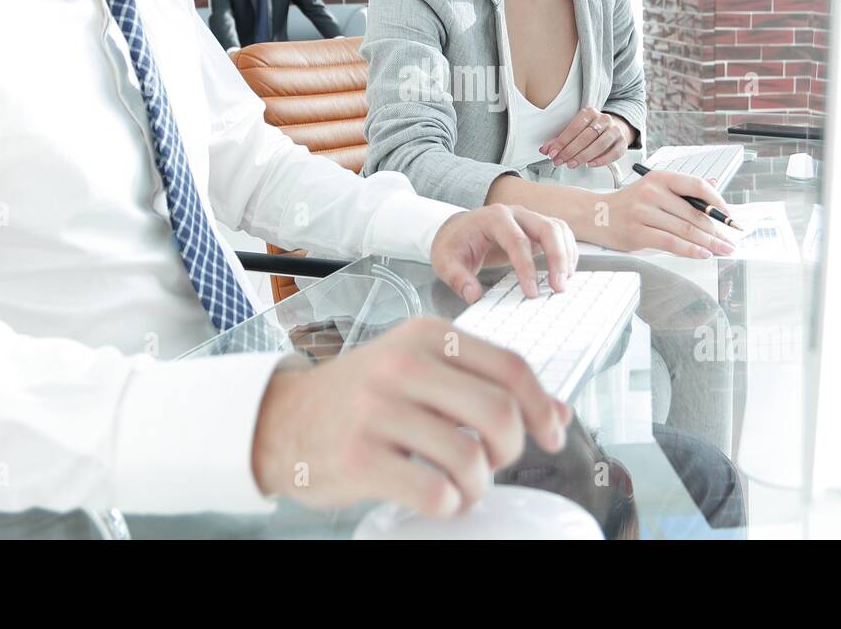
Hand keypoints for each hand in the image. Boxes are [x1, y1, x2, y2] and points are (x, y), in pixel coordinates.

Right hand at [251, 318, 572, 516]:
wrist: (281, 419)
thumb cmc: (362, 397)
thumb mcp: (421, 371)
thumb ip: (485, 384)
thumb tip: (559, 413)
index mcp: (426, 336)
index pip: (510, 366)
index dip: (542, 407)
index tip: (550, 435)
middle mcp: (403, 364)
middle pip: (499, 412)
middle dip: (511, 449)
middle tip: (494, 462)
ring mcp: (378, 410)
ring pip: (470, 457)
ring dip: (478, 485)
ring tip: (461, 486)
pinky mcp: (360, 457)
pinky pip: (434, 491)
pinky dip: (448, 504)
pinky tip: (436, 498)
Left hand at [429, 203, 577, 301]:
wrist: (458, 231)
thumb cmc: (454, 245)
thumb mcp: (445, 262)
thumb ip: (457, 279)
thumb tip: (473, 295)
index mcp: (493, 218)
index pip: (517, 241)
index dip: (526, 267)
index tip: (531, 292)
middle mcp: (515, 213)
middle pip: (546, 228)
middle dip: (557, 258)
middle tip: (558, 287)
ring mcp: (528, 218)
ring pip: (558, 228)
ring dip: (566, 255)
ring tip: (564, 282)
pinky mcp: (536, 227)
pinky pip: (560, 234)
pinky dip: (567, 251)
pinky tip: (565, 272)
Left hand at [539, 107, 633, 168]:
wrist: (612, 129)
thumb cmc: (589, 131)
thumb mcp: (574, 132)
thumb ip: (559, 141)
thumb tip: (544, 150)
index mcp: (590, 112)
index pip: (574, 127)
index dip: (562, 141)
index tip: (552, 152)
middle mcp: (604, 119)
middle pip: (586, 136)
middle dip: (570, 151)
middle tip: (560, 161)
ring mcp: (615, 130)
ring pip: (600, 144)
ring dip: (584, 156)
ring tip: (572, 164)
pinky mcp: (623, 142)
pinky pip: (614, 153)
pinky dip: (602, 160)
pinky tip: (590, 164)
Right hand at [592, 170, 737, 257]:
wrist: (594, 214)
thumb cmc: (627, 203)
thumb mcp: (653, 187)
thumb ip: (683, 187)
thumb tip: (714, 184)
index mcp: (659, 178)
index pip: (697, 186)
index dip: (717, 202)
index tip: (729, 216)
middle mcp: (651, 192)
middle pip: (694, 213)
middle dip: (716, 231)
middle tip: (729, 241)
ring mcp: (643, 213)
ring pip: (685, 230)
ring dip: (708, 243)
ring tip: (721, 250)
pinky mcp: (637, 233)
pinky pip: (671, 243)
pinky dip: (690, 250)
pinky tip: (702, 253)